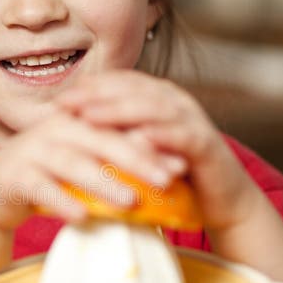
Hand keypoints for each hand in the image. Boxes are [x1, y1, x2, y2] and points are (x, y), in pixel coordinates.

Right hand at [0, 105, 182, 232]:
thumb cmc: (48, 174)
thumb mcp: (83, 161)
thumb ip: (116, 160)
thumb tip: (169, 172)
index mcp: (78, 120)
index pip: (119, 128)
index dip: (150, 143)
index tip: (182, 162)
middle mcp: (56, 129)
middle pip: (101, 140)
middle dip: (136, 160)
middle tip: (166, 179)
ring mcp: (32, 150)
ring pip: (72, 163)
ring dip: (103, 182)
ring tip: (130, 201)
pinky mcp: (13, 175)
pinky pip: (40, 187)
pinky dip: (61, 201)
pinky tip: (81, 216)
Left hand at [56, 69, 263, 235]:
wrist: (223, 199)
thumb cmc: (174, 175)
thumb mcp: (141, 151)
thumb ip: (117, 136)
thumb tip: (73, 133)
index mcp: (158, 98)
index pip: (120, 83)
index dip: (90, 88)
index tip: (59, 99)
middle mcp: (175, 102)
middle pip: (132, 90)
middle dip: (96, 95)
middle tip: (66, 103)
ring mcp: (192, 119)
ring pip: (153, 108)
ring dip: (120, 111)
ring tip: (89, 117)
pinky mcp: (206, 143)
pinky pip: (181, 135)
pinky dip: (158, 136)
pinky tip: (137, 140)